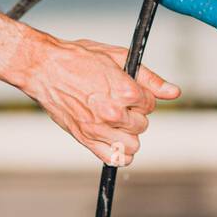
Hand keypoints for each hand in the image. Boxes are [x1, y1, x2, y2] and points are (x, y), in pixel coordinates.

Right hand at [17, 33, 180, 165]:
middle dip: (134, 115)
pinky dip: (118, 155)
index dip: (142, 97)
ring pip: (132, 145)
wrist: (43, 67)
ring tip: (115, 121)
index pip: (150, 104)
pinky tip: (114, 141)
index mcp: (125, 91)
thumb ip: (150, 78)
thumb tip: (174, 92)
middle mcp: (113, 113)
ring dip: (127, 134)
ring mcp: (98, 128)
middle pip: (142, 125)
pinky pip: (113, 159)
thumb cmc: (78, 59)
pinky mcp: (84, 138)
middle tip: (118, 104)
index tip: (128, 91)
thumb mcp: (119, 58)